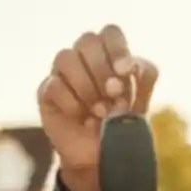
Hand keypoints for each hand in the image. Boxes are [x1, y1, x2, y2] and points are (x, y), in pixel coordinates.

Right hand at [37, 24, 157, 190]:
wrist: (100, 158)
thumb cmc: (121, 124)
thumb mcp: (142, 101)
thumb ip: (144, 77)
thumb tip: (130, 65)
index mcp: (109, 55)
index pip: (110, 32)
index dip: (118, 48)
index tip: (125, 71)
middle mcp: (83, 58)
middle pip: (87, 40)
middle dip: (103, 69)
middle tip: (113, 94)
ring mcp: (62, 73)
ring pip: (66, 57)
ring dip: (87, 86)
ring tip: (100, 111)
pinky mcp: (46, 92)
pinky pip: (54, 85)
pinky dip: (72, 102)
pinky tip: (82, 116)